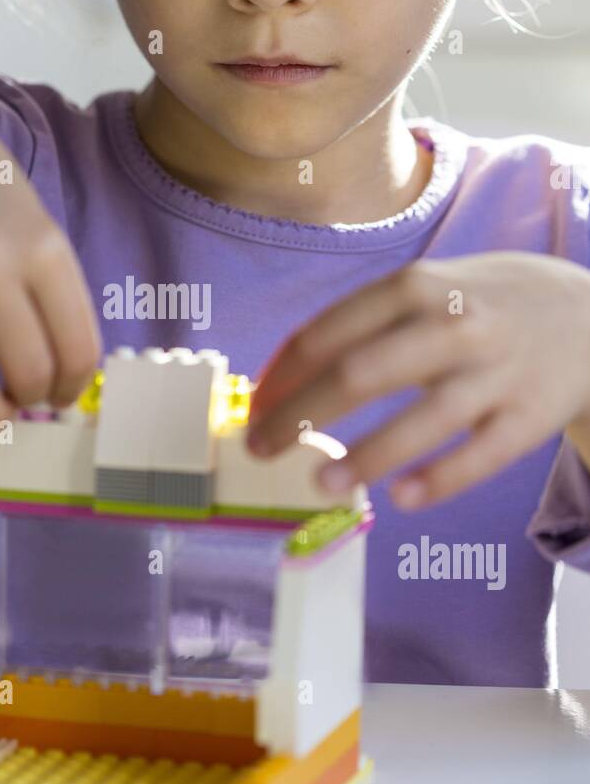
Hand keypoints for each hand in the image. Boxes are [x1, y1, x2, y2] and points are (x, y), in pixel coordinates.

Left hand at [246, 253, 589, 508]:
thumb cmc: (483, 304)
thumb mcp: (428, 286)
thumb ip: (363, 323)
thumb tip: (283, 378)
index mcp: (417, 286)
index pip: (329, 332)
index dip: (282, 375)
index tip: (253, 407)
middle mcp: (456, 325)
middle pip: (364, 372)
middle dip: (301, 414)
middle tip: (261, 447)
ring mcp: (497, 373)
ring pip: (425, 419)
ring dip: (365, 454)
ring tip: (318, 481)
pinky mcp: (530, 417)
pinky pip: (481, 456)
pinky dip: (439, 479)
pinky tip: (399, 498)